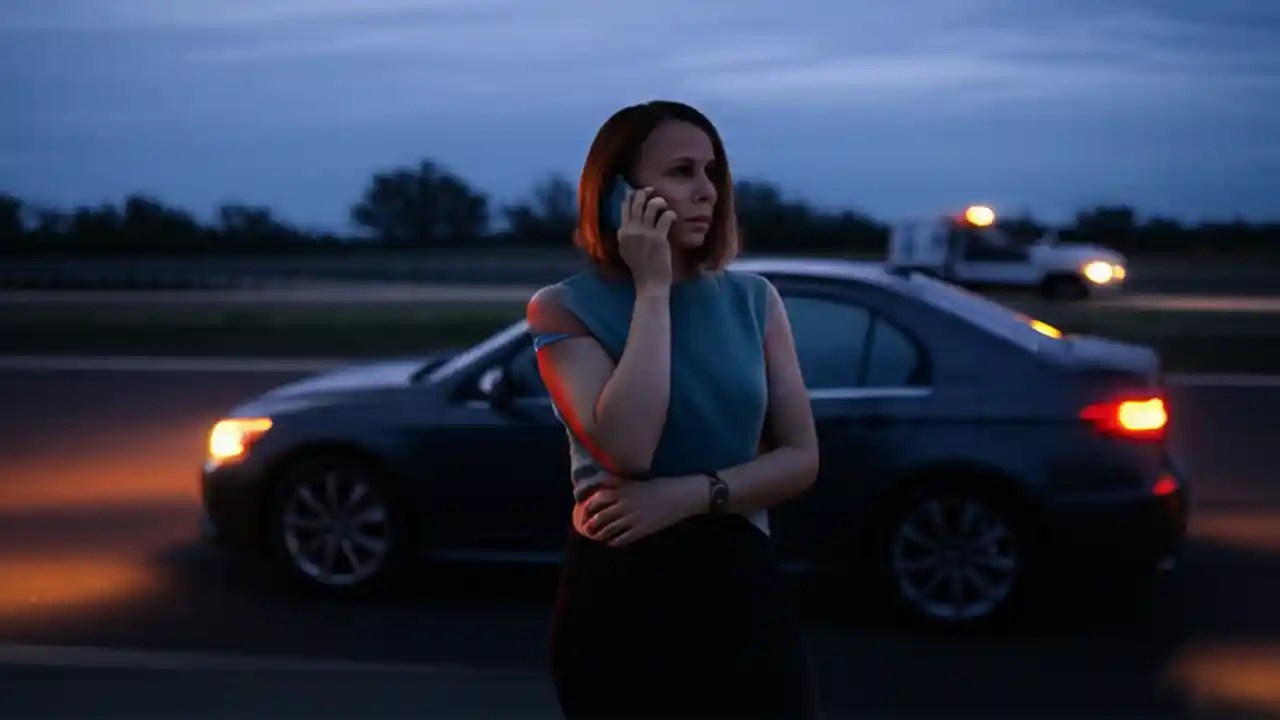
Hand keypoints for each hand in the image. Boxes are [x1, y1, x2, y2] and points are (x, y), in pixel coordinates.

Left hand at [574, 472, 700, 546]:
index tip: (584, 510)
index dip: (588, 506)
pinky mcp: (642, 530)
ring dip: (599, 534)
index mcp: (625, 489)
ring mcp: (633, 518)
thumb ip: (620, 484)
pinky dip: (613, 542)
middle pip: (601, 516)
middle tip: (586, 528)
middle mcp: (625, 503)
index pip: (599, 498)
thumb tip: (603, 485)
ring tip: (595, 536)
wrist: (681, 497)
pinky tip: (611, 542)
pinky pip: (622, 538)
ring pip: (609, 529)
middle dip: (590, 523)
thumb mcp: (638, 481)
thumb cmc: (661, 486)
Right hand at [616, 186, 675, 291]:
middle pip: (636, 203)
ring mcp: (645, 233)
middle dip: (644, 193)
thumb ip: (626, 235)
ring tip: (663, 204)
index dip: (630, 197)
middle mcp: (631, 230)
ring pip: (651, 206)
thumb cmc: (640, 268)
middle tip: (651, 190)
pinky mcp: (659, 238)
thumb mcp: (626, 250)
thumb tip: (628, 221)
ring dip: (658, 201)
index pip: (624, 208)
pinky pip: (665, 217)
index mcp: (622, 233)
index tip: (637, 191)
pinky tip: (673, 217)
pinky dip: (670, 214)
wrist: (650, 283)